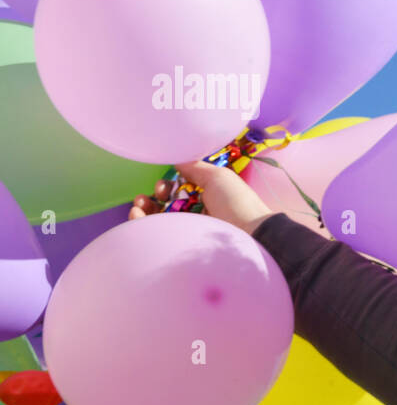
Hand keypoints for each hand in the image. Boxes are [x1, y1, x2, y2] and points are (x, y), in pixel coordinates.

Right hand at [129, 160, 273, 235]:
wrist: (250, 235)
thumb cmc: (237, 203)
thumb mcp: (218, 177)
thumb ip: (196, 168)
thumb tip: (177, 159)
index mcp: (207, 196)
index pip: (179, 191)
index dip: (167, 187)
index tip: (164, 186)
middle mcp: (198, 213)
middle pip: (166, 206)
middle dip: (151, 199)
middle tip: (147, 198)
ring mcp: (191, 230)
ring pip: (160, 221)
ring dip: (143, 212)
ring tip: (136, 209)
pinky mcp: (184, 245)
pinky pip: (160, 236)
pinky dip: (144, 227)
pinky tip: (137, 218)